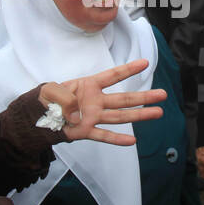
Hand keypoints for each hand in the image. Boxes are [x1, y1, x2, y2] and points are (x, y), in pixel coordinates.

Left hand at [38, 59, 166, 146]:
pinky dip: (116, 139)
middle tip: (163, 95)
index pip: (112, 76)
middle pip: (123, 98)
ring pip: (120, 116)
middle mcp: (96, 100)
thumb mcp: (52, 91)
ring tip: (158, 112)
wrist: (41, 116)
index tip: (145, 63)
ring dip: (139, 115)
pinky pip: (103, 135)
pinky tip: (132, 141)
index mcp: (89, 85)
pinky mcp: (86, 131)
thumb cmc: (50, 99)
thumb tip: (76, 111)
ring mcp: (94, 116)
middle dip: (144, 97)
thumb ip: (64, 97)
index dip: (128, 70)